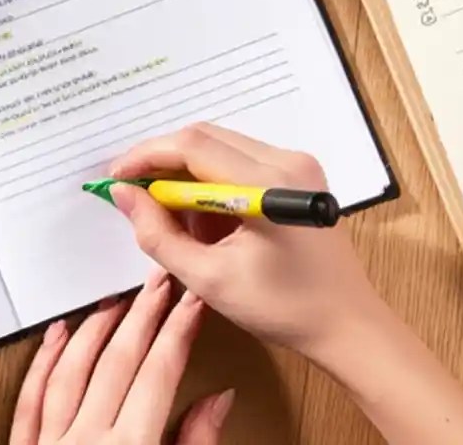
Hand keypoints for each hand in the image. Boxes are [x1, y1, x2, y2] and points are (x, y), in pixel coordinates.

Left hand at [9, 267, 232, 444]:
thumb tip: (218, 399)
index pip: (159, 373)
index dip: (179, 331)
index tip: (192, 301)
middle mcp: (87, 440)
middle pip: (118, 362)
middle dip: (143, 315)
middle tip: (159, 282)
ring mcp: (50, 444)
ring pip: (71, 370)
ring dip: (95, 329)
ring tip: (116, 301)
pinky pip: (30, 399)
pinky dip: (42, 363)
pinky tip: (56, 334)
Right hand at [107, 123, 386, 359]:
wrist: (346, 324)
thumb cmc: (284, 307)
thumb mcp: (209, 278)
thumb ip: (159, 234)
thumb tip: (123, 196)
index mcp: (268, 184)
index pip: (192, 146)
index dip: (146, 157)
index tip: (116, 177)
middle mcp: (286, 161)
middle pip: (205, 138)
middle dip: (163, 164)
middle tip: (135, 197)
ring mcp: (296, 165)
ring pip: (220, 148)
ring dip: (188, 177)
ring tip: (178, 224)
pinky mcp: (298, 175)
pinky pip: (240, 163)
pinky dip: (212, 185)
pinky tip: (208, 225)